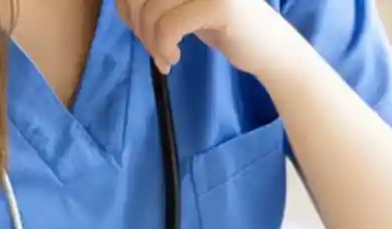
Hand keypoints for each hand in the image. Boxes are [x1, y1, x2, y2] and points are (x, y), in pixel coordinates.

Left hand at [116, 0, 299, 76]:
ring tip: (163, 57)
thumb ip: (156, 0)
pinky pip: (168, 26)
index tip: (136, 27)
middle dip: (135, 23)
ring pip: (152, 9)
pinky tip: (173, 59)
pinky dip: (163, 47)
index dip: (126, 4)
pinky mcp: (218, 5)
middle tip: (150, 47)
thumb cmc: (225, 28)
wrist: (270, 52)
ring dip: (150, 41)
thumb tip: (121, 4)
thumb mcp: (184, 7)